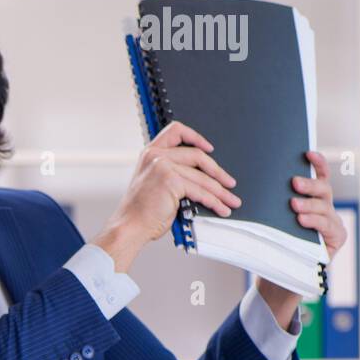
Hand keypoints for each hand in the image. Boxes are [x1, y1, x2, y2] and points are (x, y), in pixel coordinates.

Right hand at [92, 121, 240, 272]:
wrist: (129, 227)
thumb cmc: (140, 213)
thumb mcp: (153, 184)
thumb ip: (172, 173)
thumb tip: (200, 178)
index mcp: (150, 153)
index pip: (176, 131)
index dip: (195, 137)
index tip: (210, 148)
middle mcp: (156, 156)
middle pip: (197, 156)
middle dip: (217, 172)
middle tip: (229, 183)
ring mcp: (163, 166)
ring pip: (201, 178)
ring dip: (220, 191)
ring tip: (230, 201)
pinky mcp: (171, 181)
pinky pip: (200, 191)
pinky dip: (213, 201)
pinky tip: (220, 208)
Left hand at [255, 149, 348, 326]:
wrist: (277, 276)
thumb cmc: (273, 245)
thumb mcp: (270, 222)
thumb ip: (272, 205)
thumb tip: (254, 180)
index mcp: (312, 200)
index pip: (319, 176)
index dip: (317, 163)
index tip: (307, 153)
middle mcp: (326, 208)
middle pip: (324, 190)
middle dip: (310, 184)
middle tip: (294, 183)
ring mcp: (332, 223)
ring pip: (325, 208)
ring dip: (309, 205)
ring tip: (294, 206)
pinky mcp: (336, 239)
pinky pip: (328, 227)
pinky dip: (315, 223)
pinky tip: (303, 221)